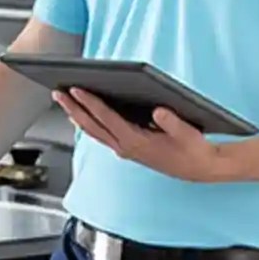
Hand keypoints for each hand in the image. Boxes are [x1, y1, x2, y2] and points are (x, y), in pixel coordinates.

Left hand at [53, 87, 237, 182]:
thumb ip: (172, 123)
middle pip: (92, 125)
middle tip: (58, 92)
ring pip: (94, 131)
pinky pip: (101, 134)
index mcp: (136, 142)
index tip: (76, 89)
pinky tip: (82, 114)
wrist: (200, 169)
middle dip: (74, 108)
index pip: (106, 119)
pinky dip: (89, 123)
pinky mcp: (127, 149)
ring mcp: (124, 149)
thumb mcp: (187, 134)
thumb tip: (159, 110)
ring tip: (64, 100)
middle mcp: (125, 147)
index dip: (90, 103)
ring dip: (77, 115)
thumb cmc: (193, 150)